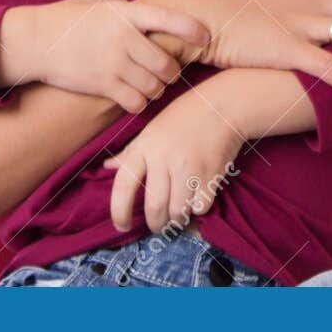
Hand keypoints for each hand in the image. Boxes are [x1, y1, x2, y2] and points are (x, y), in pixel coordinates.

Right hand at [0, 0, 209, 112]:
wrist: (34, 41)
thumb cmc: (67, 19)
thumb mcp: (97, 2)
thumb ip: (125, 7)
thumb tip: (147, 12)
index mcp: (125, 14)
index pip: (170, 19)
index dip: (193, 29)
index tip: (207, 37)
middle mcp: (123, 39)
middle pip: (167, 63)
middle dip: (173, 71)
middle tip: (169, 73)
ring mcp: (113, 63)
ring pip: (154, 86)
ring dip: (157, 89)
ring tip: (152, 86)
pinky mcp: (102, 85)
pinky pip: (136, 102)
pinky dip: (141, 103)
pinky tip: (136, 98)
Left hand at [104, 89, 245, 233]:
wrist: (223, 105)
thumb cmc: (184, 115)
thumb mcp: (152, 129)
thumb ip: (130, 152)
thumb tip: (107, 167)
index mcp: (145, 147)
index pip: (123, 186)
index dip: (119, 212)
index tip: (122, 226)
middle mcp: (164, 158)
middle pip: (155, 207)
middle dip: (155, 224)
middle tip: (158, 225)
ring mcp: (188, 168)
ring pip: (178, 212)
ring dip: (177, 218)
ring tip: (179, 212)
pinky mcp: (210, 175)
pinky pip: (200, 207)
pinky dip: (198, 208)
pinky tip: (198, 198)